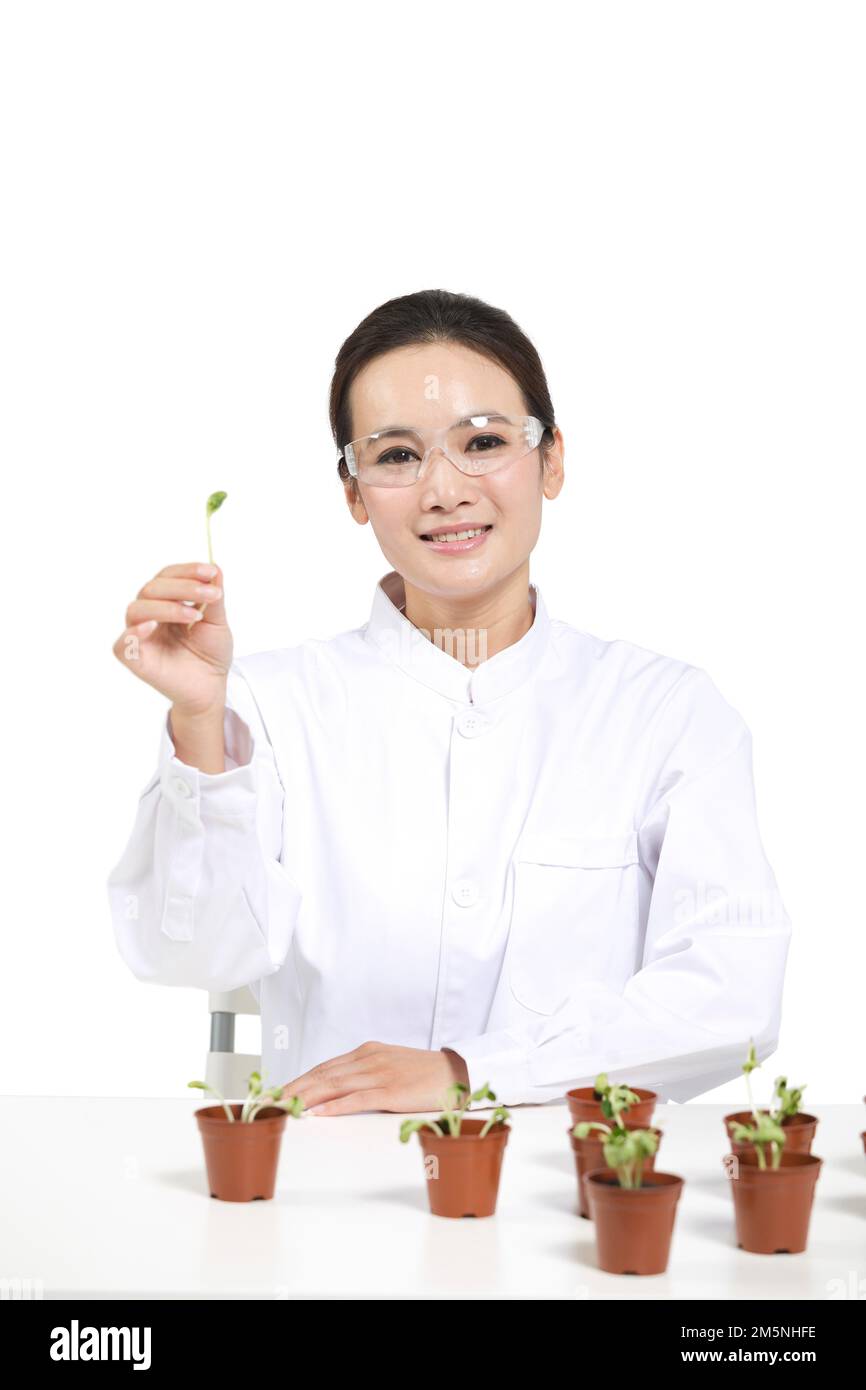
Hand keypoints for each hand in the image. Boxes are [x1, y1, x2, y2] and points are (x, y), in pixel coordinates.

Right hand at [112, 561, 231, 714]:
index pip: (167, 577)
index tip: (211, 571)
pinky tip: (152, 627)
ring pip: (137, 609)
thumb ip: (214, 599)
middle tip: (211, 595)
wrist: (211, 688)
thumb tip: (215, 567)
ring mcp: (140, 637)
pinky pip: (122, 644)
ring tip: (195, 616)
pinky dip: (133, 633)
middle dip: (183, 587)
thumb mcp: (218, 623)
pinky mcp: (135, 659)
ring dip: (167, 607)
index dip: (187, 571)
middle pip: (151, 588)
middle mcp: (149, 615)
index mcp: (166, 602)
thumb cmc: (211, 654)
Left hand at [281, 1041, 470, 1115]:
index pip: (323, 1067)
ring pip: (333, 1085)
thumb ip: (365, 1074)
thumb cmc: (424, 1074)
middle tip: (268, 1101)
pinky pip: (358, 1099)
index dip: (298, 1080)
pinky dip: (335, 1106)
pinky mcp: (392, 1091)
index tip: (276, 1092)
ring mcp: (380, 1074)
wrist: (459, 1072)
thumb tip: (337, 1093)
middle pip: (322, 1075)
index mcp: (366, 1053)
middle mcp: (368, 1059)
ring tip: (283, 1107)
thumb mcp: (390, 1066)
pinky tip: (318, 1113)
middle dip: (293, 1088)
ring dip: (305, 1097)